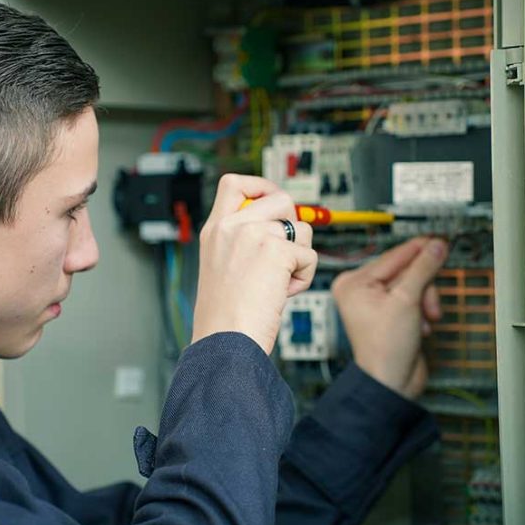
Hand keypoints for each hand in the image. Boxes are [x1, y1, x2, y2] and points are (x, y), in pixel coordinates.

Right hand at [191, 174, 315, 353]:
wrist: (224, 341)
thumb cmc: (225, 317)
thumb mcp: (223, 267)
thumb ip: (244, 242)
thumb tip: (283, 226)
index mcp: (215, 230)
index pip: (235, 184)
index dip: (261, 188)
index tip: (273, 202)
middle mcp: (232, 227)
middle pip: (280, 198)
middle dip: (293, 224)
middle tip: (286, 253)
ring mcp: (254, 236)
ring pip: (301, 229)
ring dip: (300, 257)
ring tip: (279, 283)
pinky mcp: (277, 252)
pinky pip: (309, 256)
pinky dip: (304, 278)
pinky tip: (282, 294)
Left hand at [332, 237, 447, 399]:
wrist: (392, 383)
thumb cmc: (386, 348)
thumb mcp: (407, 300)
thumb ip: (423, 269)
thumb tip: (436, 246)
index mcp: (353, 282)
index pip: (394, 256)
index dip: (419, 250)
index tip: (440, 241)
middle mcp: (361, 289)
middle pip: (405, 270)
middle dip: (423, 287)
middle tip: (429, 302)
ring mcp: (376, 302)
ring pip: (414, 284)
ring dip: (425, 300)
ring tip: (426, 319)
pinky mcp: (391, 313)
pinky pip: (414, 298)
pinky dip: (423, 310)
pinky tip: (421, 326)